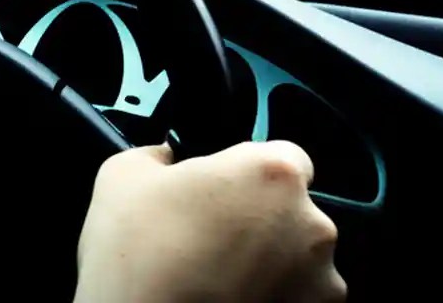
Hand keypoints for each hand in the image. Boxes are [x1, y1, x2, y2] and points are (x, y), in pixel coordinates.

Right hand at [75, 141, 344, 302]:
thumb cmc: (137, 254)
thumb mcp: (122, 174)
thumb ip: (159, 154)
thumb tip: (167, 157)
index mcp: (272, 173)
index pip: (286, 156)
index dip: (252, 171)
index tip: (224, 190)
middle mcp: (312, 223)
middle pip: (293, 208)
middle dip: (259, 217)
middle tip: (210, 235)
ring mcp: (320, 280)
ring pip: (297, 256)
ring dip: (270, 261)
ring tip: (217, 276)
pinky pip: (297, 296)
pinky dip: (273, 297)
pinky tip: (229, 298)